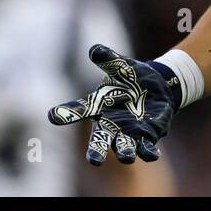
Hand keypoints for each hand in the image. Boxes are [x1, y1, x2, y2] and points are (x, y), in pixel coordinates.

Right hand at [48, 44, 178, 165]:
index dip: (66, 113)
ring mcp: (129, 133)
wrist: (158, 86)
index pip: (80, 110)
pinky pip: (147, 148)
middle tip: (95, 161)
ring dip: (126, 152)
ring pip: (124, 147)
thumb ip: (109, 60)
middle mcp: (111, 125)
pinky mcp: (147, 136)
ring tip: (127, 157)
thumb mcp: (122, 66)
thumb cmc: (132, 78)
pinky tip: (153, 155)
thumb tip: (95, 49)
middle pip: (100, 140)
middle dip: (97, 151)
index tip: (52, 116)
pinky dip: (149, 152)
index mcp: (99, 107)